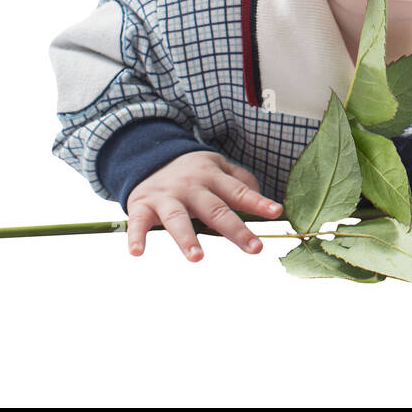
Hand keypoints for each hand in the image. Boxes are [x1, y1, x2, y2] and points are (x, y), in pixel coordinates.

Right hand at [125, 150, 282, 260]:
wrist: (148, 153)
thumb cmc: (191, 169)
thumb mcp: (218, 166)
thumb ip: (241, 181)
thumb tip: (264, 201)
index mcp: (212, 177)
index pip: (239, 191)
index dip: (257, 202)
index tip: (275, 212)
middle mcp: (191, 187)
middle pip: (215, 210)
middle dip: (235, 229)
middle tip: (254, 248)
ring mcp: (166, 197)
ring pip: (178, 219)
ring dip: (187, 238)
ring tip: (197, 258)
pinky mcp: (142, 205)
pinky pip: (138, 222)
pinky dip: (136, 237)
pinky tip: (137, 253)